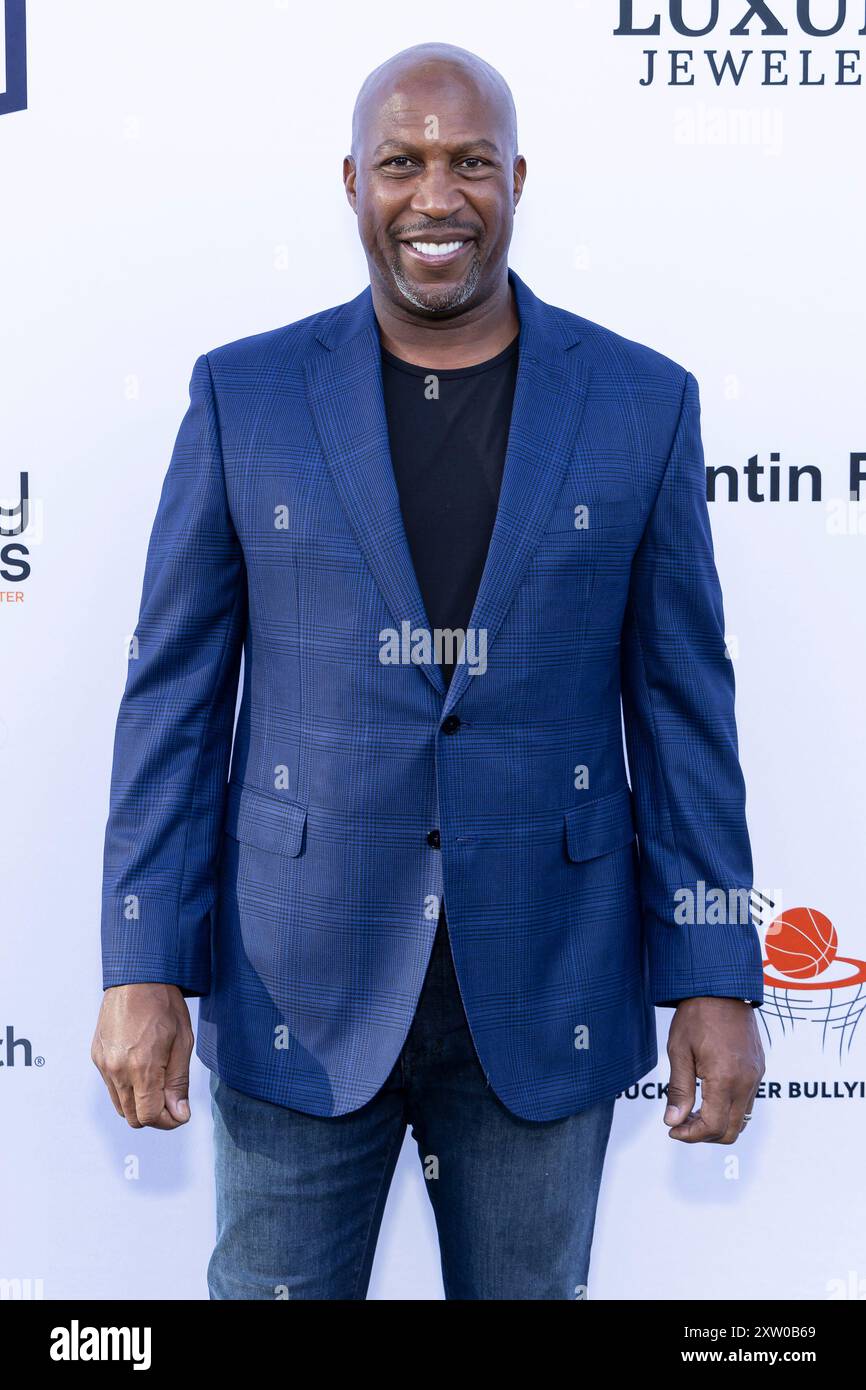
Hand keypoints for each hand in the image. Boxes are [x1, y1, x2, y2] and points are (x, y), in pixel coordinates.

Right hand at [91, 984, 193, 1129]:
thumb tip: (179, 1113)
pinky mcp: (96, 1056)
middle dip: (154, 1115)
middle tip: (172, 1102)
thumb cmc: (162, 1003)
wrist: (137, 977)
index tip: (179, 1114)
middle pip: (132, 1117)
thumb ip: (179, 1082)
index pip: (149, 1116)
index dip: (167, 1121)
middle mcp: (117, 1069)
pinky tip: (142, 1070)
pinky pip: (111, 1086)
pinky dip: (126, 1088)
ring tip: (158, 1084)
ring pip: (120, 1104)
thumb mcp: (182, 1042)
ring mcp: (103, 1064)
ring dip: (139, 1103)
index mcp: (141, 1067)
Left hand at [664, 997, 764, 1143]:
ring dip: (718, 1123)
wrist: (721, 987)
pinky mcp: (758, 1068)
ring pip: (742, 1119)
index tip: (673, 1129)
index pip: (713, 1126)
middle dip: (704, 1135)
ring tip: (692, 1111)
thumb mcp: (679, 1052)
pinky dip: (729, 1109)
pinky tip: (708, 1096)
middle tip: (681, 1123)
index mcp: (725, 1078)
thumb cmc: (697, 1014)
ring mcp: (755, 1075)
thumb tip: (673, 1121)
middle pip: (731, 1131)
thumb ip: (678, 1090)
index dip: (691, 1135)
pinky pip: (747, 1101)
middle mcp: (746, 1081)